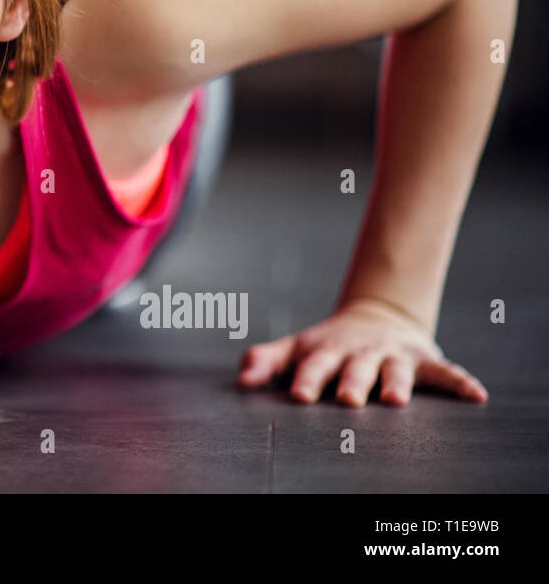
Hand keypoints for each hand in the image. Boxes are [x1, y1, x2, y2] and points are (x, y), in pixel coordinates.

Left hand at [236, 297, 487, 405]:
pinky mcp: (423, 361)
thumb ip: (266, 361)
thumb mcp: (295, 349)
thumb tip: (242, 379)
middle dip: (351, 383)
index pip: (313, 367)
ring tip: (397, 400)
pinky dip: (460, 382)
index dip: (306, 380)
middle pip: (354, 370)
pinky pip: (444, 372)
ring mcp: (392, 357)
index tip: (299, 395)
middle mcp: (360, 354)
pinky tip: (476, 395)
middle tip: (347, 399)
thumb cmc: (326, 346)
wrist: (374, 318)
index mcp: (326, 352)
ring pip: (396, 372)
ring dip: (397, 384)